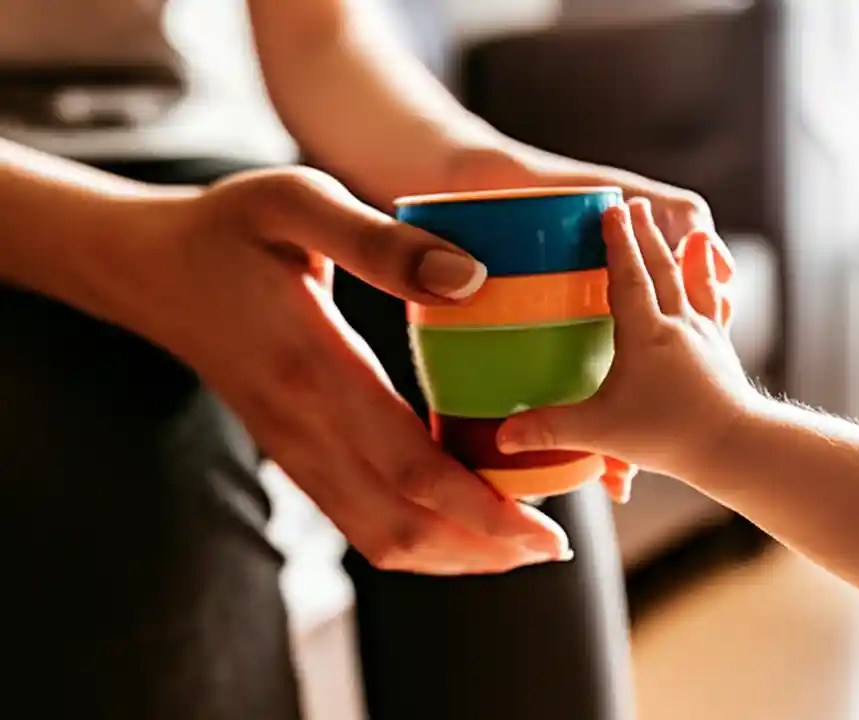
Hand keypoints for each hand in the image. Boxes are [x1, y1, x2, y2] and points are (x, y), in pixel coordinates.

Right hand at [95, 167, 569, 573]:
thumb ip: (381, 241)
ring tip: (520, 546)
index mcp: (314, 369)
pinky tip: (462, 520)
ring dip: (454, 554)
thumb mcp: (298, 201)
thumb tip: (472, 279)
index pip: (410, 467)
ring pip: (380, 534)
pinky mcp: (293, 452)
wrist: (148, 268)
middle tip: (554, 546)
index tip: (548, 527)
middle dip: (484, 548)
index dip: (484, 508)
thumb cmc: (228, 226)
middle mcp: (303, 427)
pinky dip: (418, 535)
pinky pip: (359, 519)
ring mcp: (294, 448)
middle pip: (403, 524)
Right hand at [496, 199, 755, 478]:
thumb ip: (550, 429)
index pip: (629, 276)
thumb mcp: (601, 432)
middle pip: (661, 269)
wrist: (735, 446)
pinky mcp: (722, 352)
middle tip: (636, 205)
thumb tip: (502, 436)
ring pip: (692, 284)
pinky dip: (715, 290)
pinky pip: (716, 310)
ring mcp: (705, 335)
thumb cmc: (668, 436)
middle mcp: (678, 325)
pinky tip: (721, 286)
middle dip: (647, 235)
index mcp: (645, 334)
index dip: (618, 242)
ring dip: (685, 255)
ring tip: (691, 232)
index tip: (612, 210)